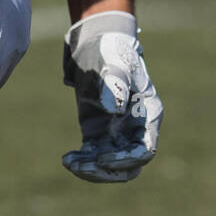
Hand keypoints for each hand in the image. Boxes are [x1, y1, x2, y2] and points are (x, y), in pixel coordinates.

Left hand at [61, 10, 161, 182]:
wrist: (98, 43)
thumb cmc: (113, 51)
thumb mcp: (115, 63)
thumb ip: (116, 84)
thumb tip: (114, 109)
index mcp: (148, 115)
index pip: (144, 150)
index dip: (125, 159)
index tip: (102, 159)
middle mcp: (136, 129)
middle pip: (129, 165)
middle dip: (106, 171)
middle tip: (81, 166)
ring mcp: (118, 133)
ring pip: (110, 165)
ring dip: (92, 169)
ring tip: (69, 163)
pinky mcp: (99, 133)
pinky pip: (93, 156)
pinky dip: (82, 160)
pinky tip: (67, 159)